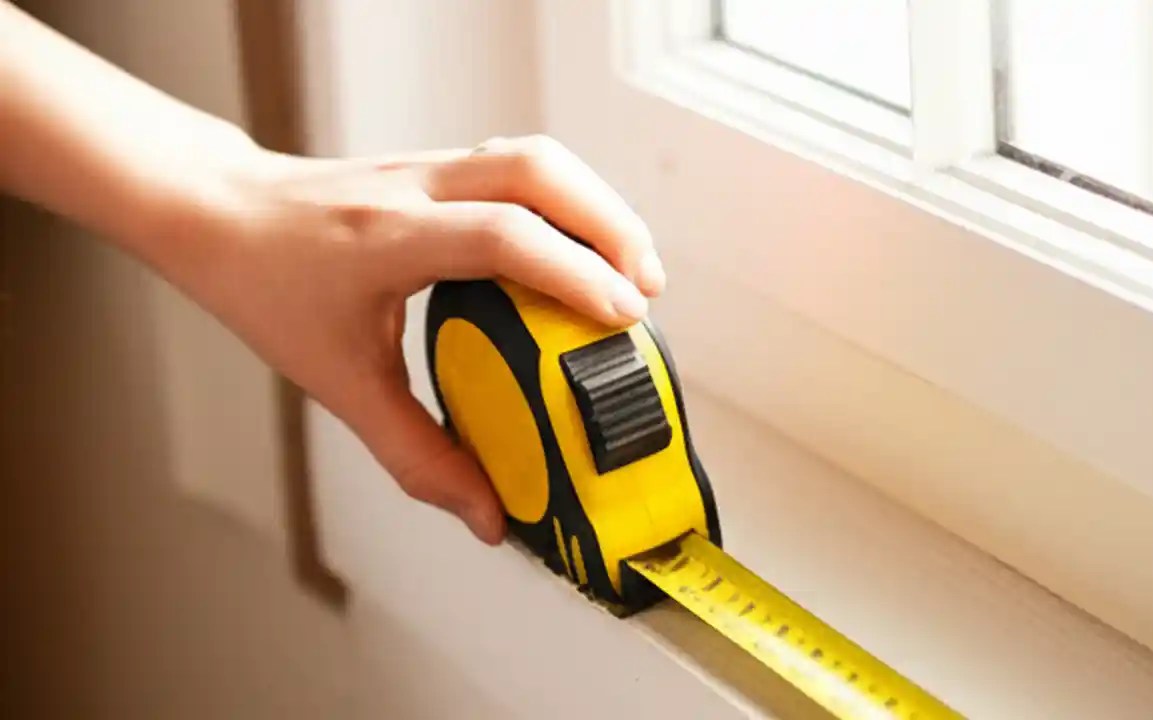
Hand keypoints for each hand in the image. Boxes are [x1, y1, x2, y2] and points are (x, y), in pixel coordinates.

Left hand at [159, 135, 663, 543]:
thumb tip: (487, 514)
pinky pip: (520, 165)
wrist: (218, 213)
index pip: (503, 236)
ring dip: (596, 206)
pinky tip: (579, 244)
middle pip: (537, 171)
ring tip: (631, 265)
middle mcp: (415, 188)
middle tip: (647, 289)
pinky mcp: (438, 165)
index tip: (624, 318)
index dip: (575, 274)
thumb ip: (416, 454)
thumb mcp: (338, 383)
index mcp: (388, 239)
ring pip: (535, 156)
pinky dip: (568, 200)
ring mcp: (428, 165)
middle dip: (610, 225)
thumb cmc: (266, 288)